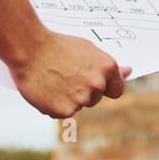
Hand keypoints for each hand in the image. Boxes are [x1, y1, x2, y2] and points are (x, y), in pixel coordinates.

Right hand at [10, 28, 131, 118]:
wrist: (30, 48)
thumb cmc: (58, 46)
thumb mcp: (88, 50)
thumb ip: (107, 66)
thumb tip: (129, 72)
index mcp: (107, 68)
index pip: (116, 90)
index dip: (104, 88)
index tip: (92, 84)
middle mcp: (97, 85)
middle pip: (94, 99)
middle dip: (82, 92)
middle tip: (65, 76)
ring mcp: (82, 99)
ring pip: (78, 106)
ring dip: (67, 100)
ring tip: (53, 81)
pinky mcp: (64, 111)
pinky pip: (62, 113)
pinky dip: (54, 106)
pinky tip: (46, 90)